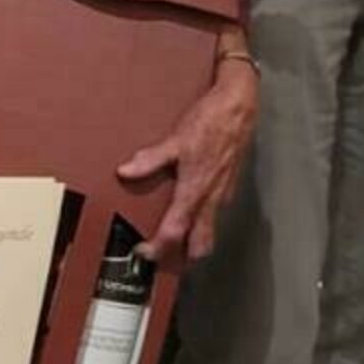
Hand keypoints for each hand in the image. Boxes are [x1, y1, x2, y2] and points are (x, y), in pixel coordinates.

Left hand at [118, 36, 259, 269]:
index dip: (158, 248)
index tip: (143, 253)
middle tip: (163, 254)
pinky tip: (192, 206)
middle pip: (201, 246)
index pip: (175, 232)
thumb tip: (125, 172)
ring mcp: (224, 194)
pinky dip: (203, 220)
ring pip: (210, 230)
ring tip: (175, 233)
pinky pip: (216, 213)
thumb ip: (151, 160)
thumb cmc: (208, 122)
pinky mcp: (230, 186)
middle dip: (184, 256)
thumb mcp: (175, 140)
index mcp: (195, 191)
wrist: (239, 107)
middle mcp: (212, 199)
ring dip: (194, 239)